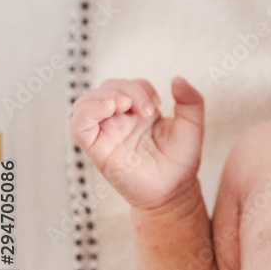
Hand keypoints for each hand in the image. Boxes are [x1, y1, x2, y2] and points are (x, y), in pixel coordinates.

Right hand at [69, 77, 204, 209]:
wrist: (175, 190)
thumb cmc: (181, 161)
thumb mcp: (192, 124)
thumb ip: (191, 100)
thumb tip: (177, 79)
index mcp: (136, 114)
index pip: (126, 86)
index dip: (140, 86)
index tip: (158, 104)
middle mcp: (118, 122)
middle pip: (105, 89)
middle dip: (126, 88)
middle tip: (146, 109)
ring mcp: (106, 134)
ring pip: (86, 102)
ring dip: (105, 95)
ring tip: (126, 104)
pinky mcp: (96, 149)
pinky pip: (78, 125)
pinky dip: (88, 111)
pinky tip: (109, 108)